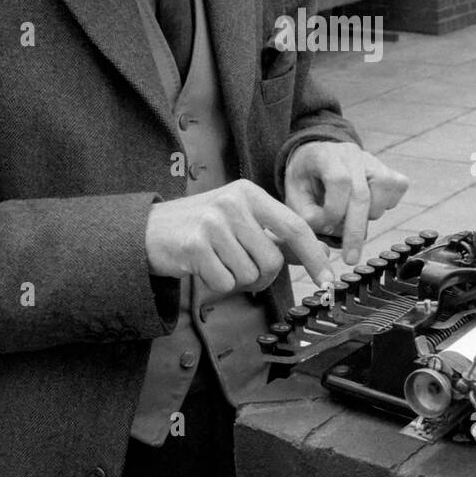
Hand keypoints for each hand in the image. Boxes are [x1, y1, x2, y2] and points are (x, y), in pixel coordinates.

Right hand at [145, 180, 334, 294]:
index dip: (314, 256)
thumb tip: (312, 255)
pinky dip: (218, 284)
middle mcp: (233, 203)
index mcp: (249, 192)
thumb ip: (272, 235)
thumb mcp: (238, 219)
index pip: (295, 226)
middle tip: (241, 270)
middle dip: (262, 276)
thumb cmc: (198, 227)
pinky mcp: (196, 245)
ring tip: (217, 262)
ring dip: (236, 279)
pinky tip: (203, 267)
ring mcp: (214, 222)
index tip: (327, 279)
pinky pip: (226, 282)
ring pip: (250, 274)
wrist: (148, 231)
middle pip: (273, 260)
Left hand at [284, 142, 408, 265]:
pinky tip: (366, 209)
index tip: (325, 227)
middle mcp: (351, 154)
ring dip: (368, 216)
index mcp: (325, 155)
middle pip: (362, 194)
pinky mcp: (388, 170)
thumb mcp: (294, 197)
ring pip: (382, 194)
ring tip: (350, 217)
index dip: (334, 210)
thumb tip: (329, 233)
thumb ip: (307, 217)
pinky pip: (396, 190)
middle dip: (355, 231)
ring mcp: (373, 160)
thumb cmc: (305, 181)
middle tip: (350, 258)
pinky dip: (383, 206)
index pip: (339, 180)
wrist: (317, 160)